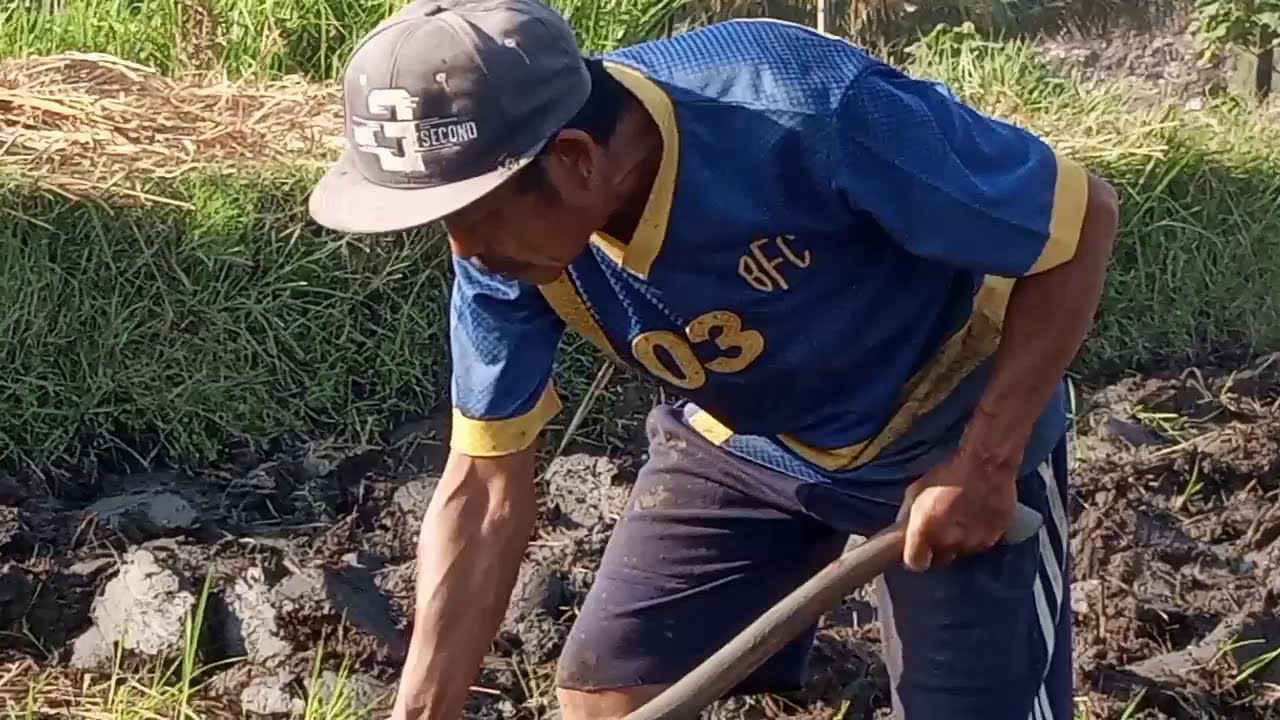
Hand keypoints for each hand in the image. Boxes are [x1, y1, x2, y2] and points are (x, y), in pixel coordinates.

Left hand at [900, 449, 1016, 571]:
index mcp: (925, 530)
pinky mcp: (993, 539)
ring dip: (957, 543)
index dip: (915, 557)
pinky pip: (980, 545)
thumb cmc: (947, 474)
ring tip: (959, 522)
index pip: (915, 563)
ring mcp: (972, 543)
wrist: (986, 465)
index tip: (916, 549)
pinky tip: (975, 519)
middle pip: (939, 560)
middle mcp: (948, 542)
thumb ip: (907, 517)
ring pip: (960, 553)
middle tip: (938, 532)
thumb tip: (903, 534)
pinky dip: (976, 537)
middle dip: (936, 550)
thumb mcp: (915, 491)